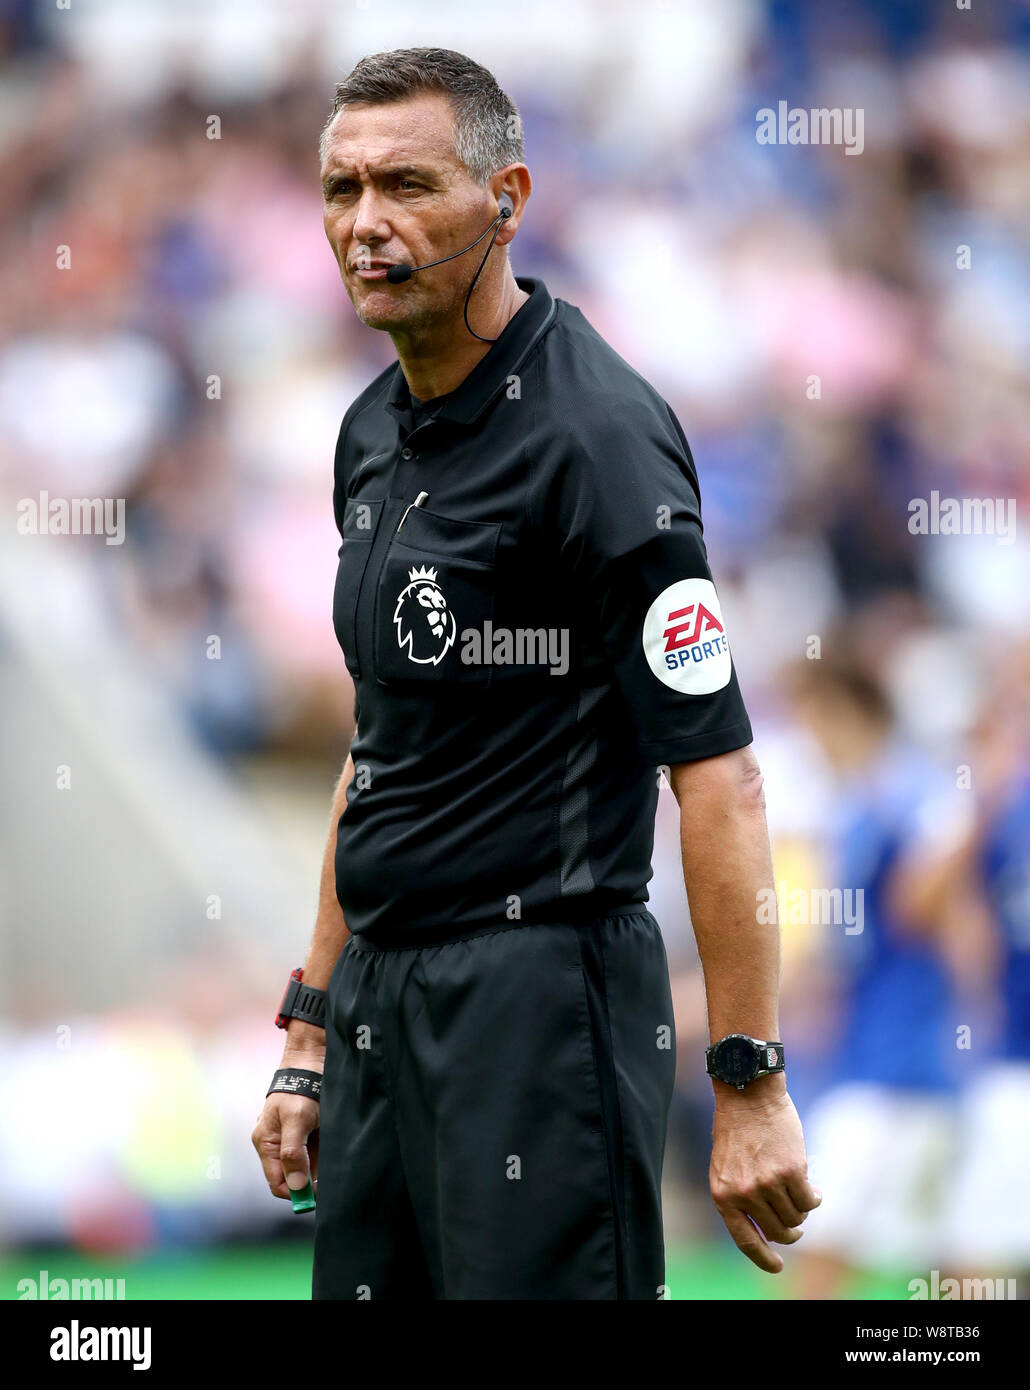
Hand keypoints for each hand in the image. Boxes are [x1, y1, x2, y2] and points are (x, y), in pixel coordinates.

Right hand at [251, 1049, 322, 1199]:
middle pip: (292, 1176)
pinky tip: (330, 1143)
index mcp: (265, 1143)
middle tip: (328, 1171)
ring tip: (328, 1150)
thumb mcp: (296, 1120)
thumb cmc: (300, 1089)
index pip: (277, 1183)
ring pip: (306, 1166)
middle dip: (310, 1177)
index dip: (295, 1192)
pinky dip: (324, 1153)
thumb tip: (297, 1185)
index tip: (316, 1194)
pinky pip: (314, 1153)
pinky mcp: (305, 1133)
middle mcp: (276, 1144)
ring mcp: (291, 1139)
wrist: (312, 1062)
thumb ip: (293, 1153)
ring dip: (319, 1164)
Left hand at [709, 1084, 820, 1273]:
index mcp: (723, 1195)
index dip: (763, 1258)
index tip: (777, 1266)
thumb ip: (740, 1195)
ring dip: (802, 1210)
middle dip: (790, 1230)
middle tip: (796, 1223)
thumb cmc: (737, 1128)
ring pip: (796, 1218)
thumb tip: (767, 1227)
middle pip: (778, 1231)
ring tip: (801, 1192)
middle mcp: (744, 1194)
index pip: (745, 1241)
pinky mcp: (791, 1172)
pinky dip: (815, 1198)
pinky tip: (813, 1187)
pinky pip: (810, 1201)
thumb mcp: (725, 1166)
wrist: (747, 1093)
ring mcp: (768, 1184)